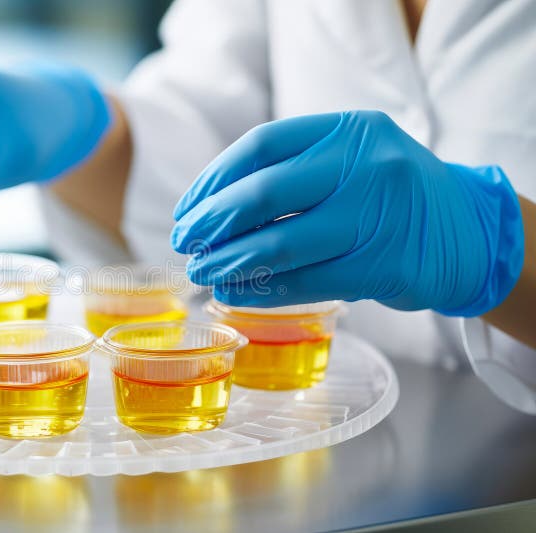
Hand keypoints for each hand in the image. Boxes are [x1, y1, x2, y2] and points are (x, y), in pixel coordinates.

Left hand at [171, 111, 522, 316]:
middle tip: (184, 242)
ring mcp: (375, 217)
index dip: (214, 179)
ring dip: (229, 260)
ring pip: (280, 244)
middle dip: (212, 221)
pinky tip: (234, 291)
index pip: (261, 146)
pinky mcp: (381, 267)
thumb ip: (294, 170)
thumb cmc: (390, 194)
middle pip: (263, 192)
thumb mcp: (351, 158)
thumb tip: (211, 207)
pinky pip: (304, 282)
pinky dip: (260, 289)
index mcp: (348, 130)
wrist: (467, 231)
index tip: (188, 208)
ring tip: (201, 271)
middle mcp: (364, 166)